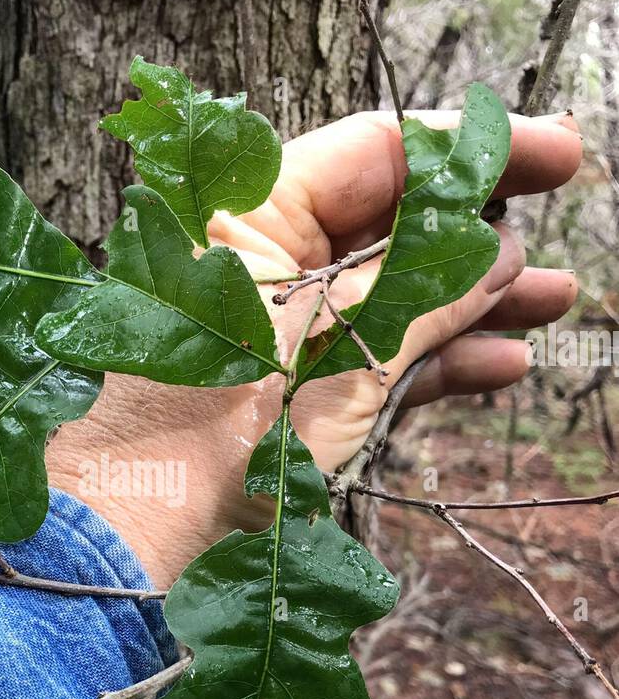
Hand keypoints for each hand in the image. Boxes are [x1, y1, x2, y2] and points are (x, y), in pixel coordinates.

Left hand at [47, 108, 582, 589]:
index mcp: (245, 217)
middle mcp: (258, 264)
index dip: (470, 151)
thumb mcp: (339, 351)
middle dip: (480, 228)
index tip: (556, 150)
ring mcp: (274, 333)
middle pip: (389, 223)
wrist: (138, 548)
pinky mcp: (287, 394)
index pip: (374, 154)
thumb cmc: (213, 435)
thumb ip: (425, 293)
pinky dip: (434, 362)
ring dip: (474, 301)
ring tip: (554, 299)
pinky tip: (502, 363)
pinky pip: (372, 359)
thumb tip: (497, 250)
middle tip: (560, 213)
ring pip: (390, 296)